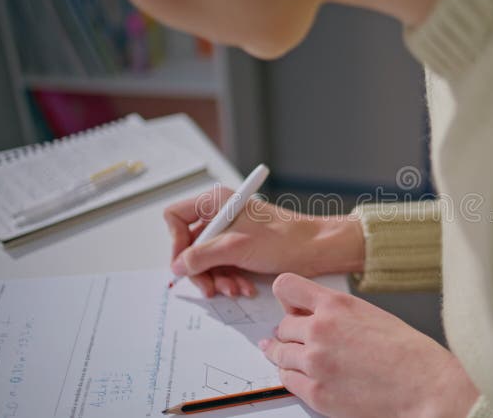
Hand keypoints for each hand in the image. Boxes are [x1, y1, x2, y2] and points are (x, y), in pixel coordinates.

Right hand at [163, 186, 364, 296]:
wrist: (317, 250)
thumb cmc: (284, 240)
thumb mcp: (236, 248)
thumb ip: (201, 256)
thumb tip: (177, 266)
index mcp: (216, 203)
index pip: (176, 217)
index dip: (176, 242)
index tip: (185, 264)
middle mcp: (220, 215)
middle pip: (190, 245)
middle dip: (201, 270)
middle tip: (211, 288)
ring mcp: (231, 233)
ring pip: (207, 260)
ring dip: (218, 279)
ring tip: (236, 289)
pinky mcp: (242, 249)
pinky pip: (224, 267)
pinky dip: (231, 280)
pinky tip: (245, 288)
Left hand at [260, 273, 479, 417]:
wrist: (424, 386)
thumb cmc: (407, 352)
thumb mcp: (369, 313)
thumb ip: (336, 312)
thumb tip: (312, 316)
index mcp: (336, 305)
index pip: (286, 287)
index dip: (287, 298)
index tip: (290, 307)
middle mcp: (320, 330)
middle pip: (283, 326)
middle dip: (290, 333)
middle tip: (294, 338)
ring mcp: (315, 362)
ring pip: (280, 354)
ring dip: (286, 355)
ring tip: (290, 356)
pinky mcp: (316, 392)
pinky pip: (287, 380)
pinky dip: (292, 377)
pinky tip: (302, 375)